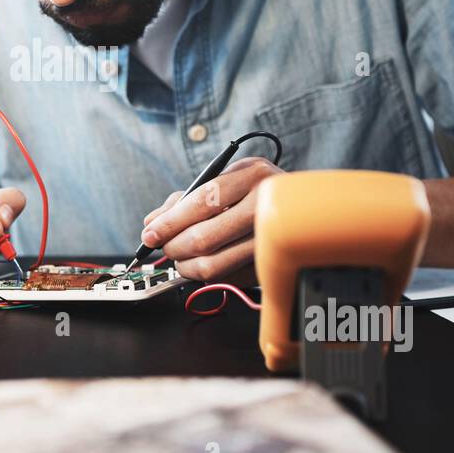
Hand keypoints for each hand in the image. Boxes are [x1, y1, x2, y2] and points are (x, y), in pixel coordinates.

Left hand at [139, 157, 283, 282]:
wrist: (303, 207)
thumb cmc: (254, 193)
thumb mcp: (224, 181)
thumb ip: (183, 199)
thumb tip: (152, 223)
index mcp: (252, 174)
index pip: (202, 201)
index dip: (170, 222)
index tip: (150, 234)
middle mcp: (267, 204)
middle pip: (206, 236)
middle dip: (174, 246)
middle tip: (164, 247)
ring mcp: (273, 238)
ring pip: (215, 264)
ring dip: (186, 266)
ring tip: (180, 258)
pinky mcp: (272, 264)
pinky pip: (227, 278)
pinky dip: (206, 275)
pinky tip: (202, 263)